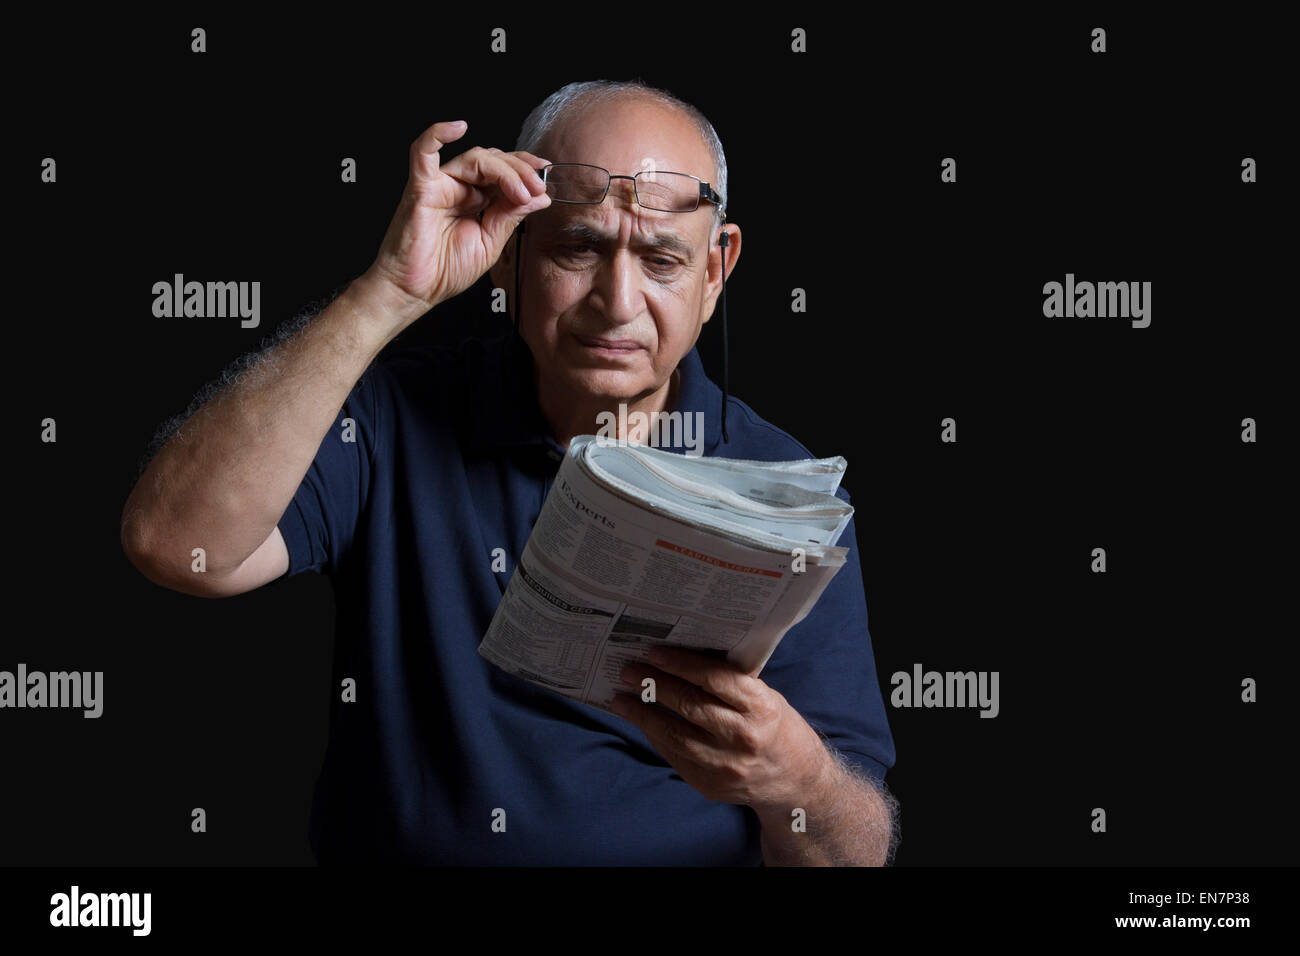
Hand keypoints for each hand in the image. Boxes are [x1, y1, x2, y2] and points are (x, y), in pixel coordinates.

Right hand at [363, 119, 550, 324]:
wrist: (416, 290)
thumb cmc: (446, 270)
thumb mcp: (491, 243)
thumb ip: (512, 216)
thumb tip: (540, 196)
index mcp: (477, 199)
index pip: (504, 172)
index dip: (526, 170)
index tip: (546, 176)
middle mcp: (459, 187)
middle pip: (494, 161)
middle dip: (521, 170)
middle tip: (538, 187)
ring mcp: (440, 185)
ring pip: (475, 158)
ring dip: (504, 169)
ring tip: (521, 190)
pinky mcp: (421, 188)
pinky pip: (423, 153)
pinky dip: (437, 134)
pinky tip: (457, 127)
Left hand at [610, 646, 834, 811]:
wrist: (795, 782)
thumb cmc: (775, 728)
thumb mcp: (765, 698)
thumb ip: (731, 684)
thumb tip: (681, 659)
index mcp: (761, 707)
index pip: (714, 679)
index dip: (681, 664)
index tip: (654, 652)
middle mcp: (743, 737)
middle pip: (689, 705)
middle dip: (654, 685)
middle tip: (628, 671)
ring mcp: (725, 766)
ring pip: (674, 735)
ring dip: (642, 715)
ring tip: (620, 699)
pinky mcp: (710, 785)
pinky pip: (674, 756)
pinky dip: (655, 736)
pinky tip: (642, 721)